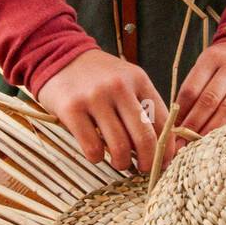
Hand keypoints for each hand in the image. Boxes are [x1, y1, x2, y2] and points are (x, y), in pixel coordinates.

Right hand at [36, 49, 175, 174]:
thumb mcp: (126, 80)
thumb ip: (142, 106)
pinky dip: (97, 158)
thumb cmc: (97, 75)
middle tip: (144, 170)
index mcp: (138, 80)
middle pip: (144, 138)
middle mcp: (119, 87)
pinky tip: (96, 154)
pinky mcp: (72, 110)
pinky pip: (92, 148)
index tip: (164, 162)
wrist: (58, 55)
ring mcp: (95, 98)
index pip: (163, 121)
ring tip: (120, 163)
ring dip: (122, 163)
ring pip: (119, 147)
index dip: (167, 148)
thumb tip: (159, 147)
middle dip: (148, 162)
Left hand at [175, 42, 225, 136]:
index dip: (181, 112)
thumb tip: (177, 123)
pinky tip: (217, 138)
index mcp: (212, 58)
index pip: (191, 89)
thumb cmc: (222, 66)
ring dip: (211, 129)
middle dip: (194, 124)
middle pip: (209, 100)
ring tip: (198, 144)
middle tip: (183, 142)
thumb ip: (193, 91)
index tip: (173, 129)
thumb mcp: (205, 68)